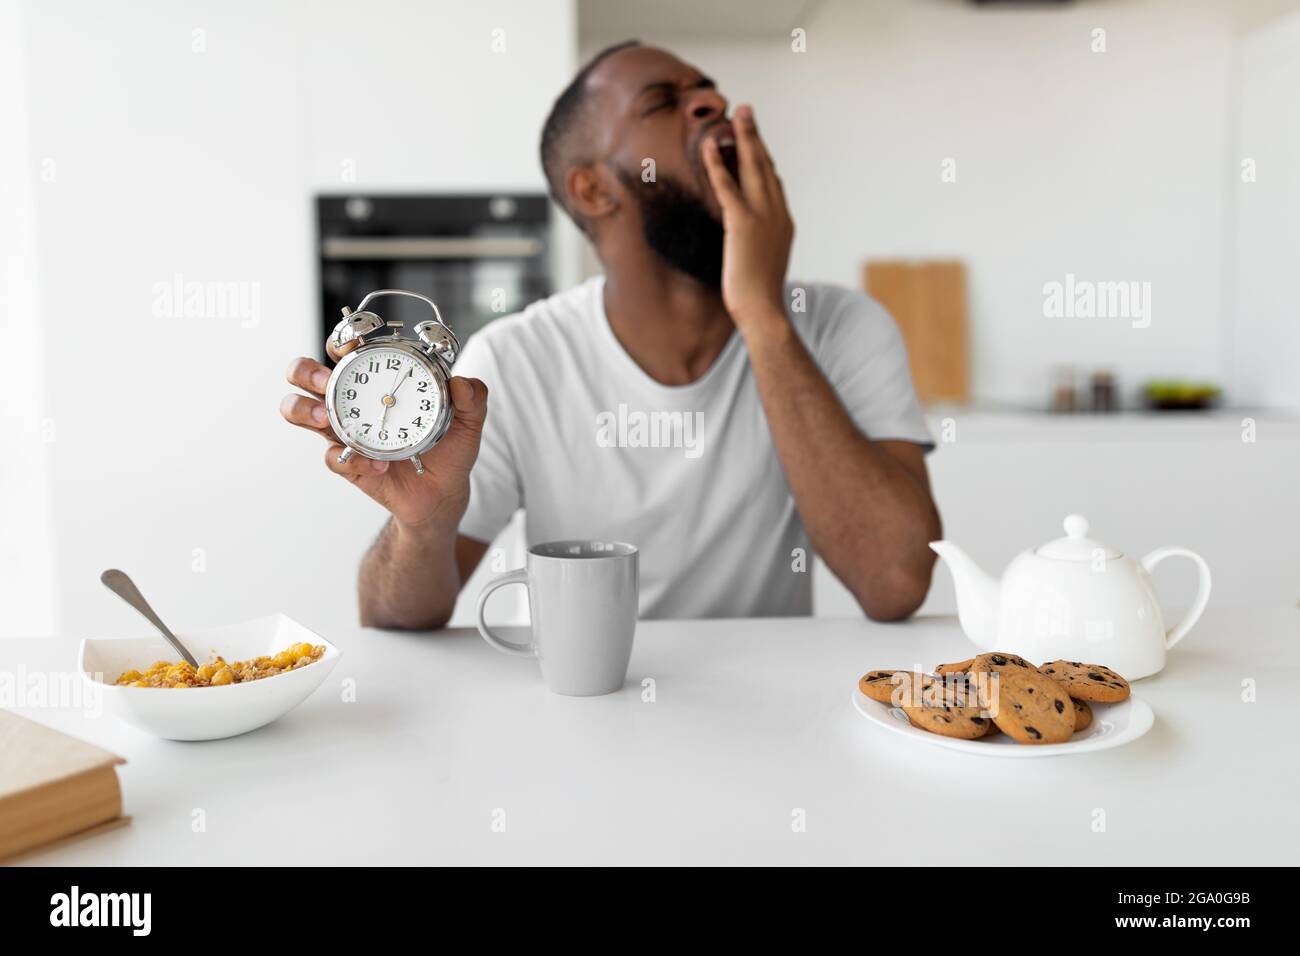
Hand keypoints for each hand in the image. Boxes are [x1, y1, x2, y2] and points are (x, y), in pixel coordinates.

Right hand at [280, 354, 487, 531]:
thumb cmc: (448, 449)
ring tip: (326, 420)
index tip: (352, 342)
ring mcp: (343, 432)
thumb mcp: (467, 421)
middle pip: (304, 374)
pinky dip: (353, 459)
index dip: (340, 339)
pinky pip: (333, 458)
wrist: (444, 492)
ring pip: (298, 411)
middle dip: (305, 371)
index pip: (344, 349)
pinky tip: (378, 464)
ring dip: (303, 410)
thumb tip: (463, 384)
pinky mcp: (348, 464)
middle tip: (326, 381)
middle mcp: (351, 401)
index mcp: (375, 380)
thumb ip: (473, 398)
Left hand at [701, 104, 794, 328]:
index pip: (773, 181)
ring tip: (736, 114)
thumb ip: (759, 242)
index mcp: (783, 221)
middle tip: (746, 111)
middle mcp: (777, 213)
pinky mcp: (743, 224)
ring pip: (753, 167)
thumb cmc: (758, 296)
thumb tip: (747, 238)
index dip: (762, 158)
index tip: (754, 140)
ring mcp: (763, 216)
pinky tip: (710, 147)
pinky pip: (728, 187)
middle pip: (766, 165)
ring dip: (743, 137)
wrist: (763, 310)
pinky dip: (719, 165)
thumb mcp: (762, 262)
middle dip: (755, 136)